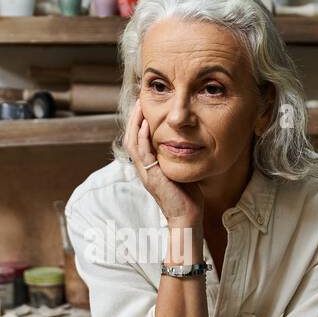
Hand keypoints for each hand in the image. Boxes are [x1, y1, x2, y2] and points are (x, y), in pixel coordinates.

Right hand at [124, 101, 202, 226]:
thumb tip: (185, 141)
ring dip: (135, 123)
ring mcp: (145, 173)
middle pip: (130, 138)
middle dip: (134, 117)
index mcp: (148, 167)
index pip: (137, 139)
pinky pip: (142, 154)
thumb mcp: (179, 170)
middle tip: (139, 99)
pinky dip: (142, 138)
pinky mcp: (151, 178)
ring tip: (139, 106)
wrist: (186, 217)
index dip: (138, 122)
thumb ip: (177, 156)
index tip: (143, 105)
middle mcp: (143, 169)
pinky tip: (145, 124)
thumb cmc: (187, 196)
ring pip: (132, 143)